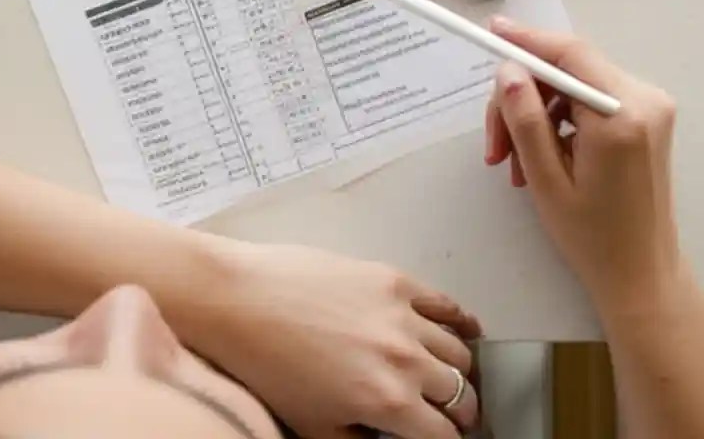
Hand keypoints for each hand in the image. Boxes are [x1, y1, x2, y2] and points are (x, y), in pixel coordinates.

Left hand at [191, 243, 481, 438]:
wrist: (235, 300)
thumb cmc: (264, 366)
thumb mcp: (312, 426)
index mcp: (388, 401)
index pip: (444, 435)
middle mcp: (405, 359)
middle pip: (460, 395)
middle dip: (457, 411)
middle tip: (446, 415)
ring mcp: (403, 316)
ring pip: (458, 352)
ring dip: (458, 371)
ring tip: (448, 379)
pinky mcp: (393, 280)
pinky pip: (446, 303)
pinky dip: (463, 321)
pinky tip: (468, 331)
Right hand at [483, 18, 683, 307]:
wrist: (640, 273)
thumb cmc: (594, 237)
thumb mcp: (546, 179)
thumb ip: (525, 119)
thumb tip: (507, 74)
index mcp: (621, 116)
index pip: (569, 55)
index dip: (526, 41)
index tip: (492, 33)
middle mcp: (643, 102)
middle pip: (567, 71)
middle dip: (521, 98)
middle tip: (492, 143)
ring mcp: (649, 110)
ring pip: (573, 88)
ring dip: (534, 116)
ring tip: (510, 161)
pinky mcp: (644, 121)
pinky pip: (588, 104)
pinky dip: (556, 123)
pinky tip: (536, 158)